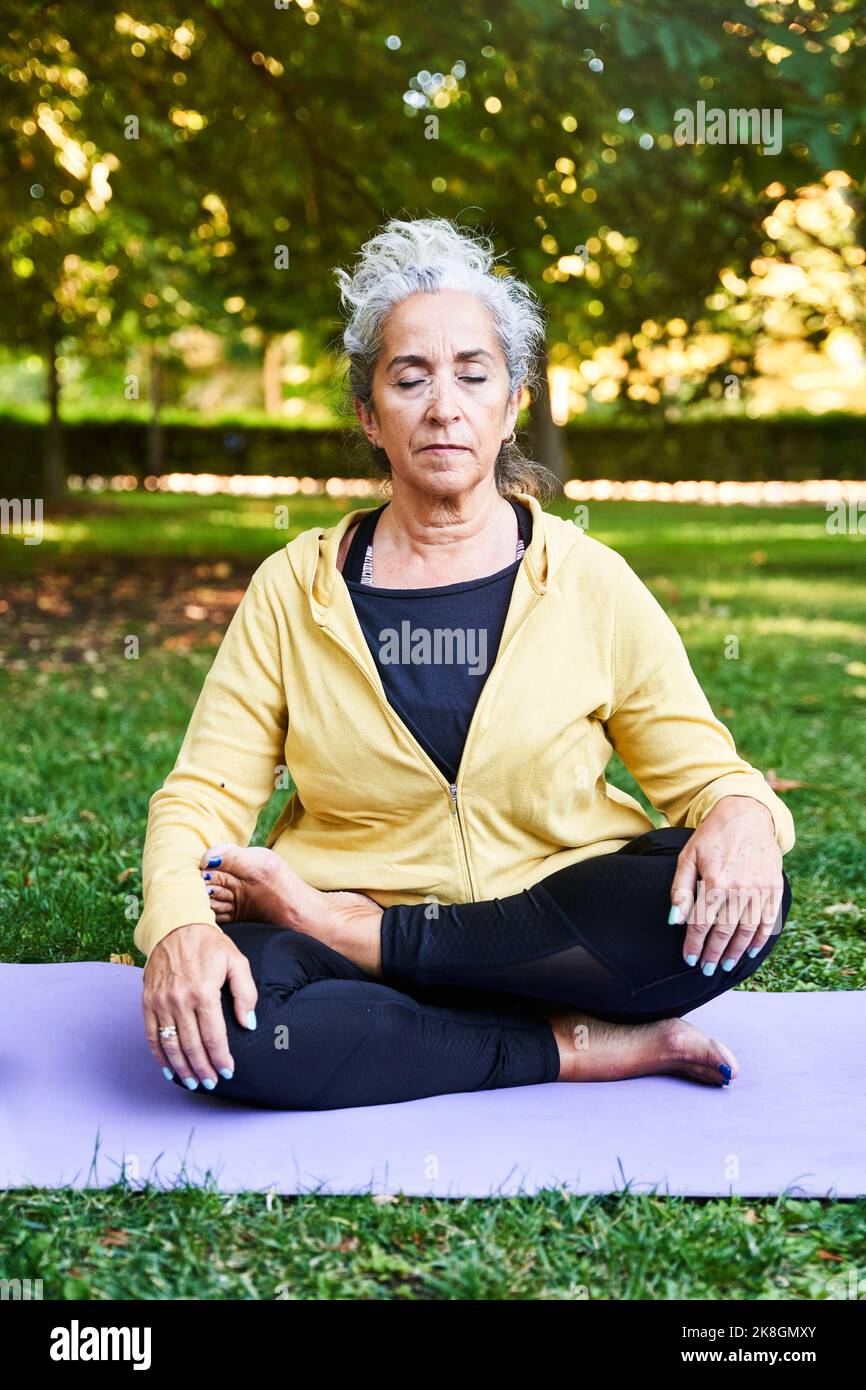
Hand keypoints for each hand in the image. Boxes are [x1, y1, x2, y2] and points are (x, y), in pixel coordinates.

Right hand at [142, 923, 257, 1088]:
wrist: (176, 926)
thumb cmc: (210, 945)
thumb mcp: (237, 962)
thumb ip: (245, 993)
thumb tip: (248, 1024)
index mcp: (204, 992)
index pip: (213, 1036)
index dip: (220, 1058)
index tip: (227, 1072)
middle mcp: (180, 1000)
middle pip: (192, 1045)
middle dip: (203, 1068)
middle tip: (211, 1083)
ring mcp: (161, 1002)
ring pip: (170, 1045)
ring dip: (182, 1067)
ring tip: (192, 1082)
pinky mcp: (147, 1001)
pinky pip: (151, 1034)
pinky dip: (159, 1055)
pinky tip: (169, 1068)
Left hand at [668, 797, 784, 974]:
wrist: (746, 815)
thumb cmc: (712, 836)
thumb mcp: (688, 857)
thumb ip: (680, 889)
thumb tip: (674, 920)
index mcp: (715, 882)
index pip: (702, 924)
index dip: (694, 944)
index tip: (689, 959)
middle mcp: (740, 889)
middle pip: (724, 932)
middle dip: (713, 953)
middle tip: (706, 969)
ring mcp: (760, 889)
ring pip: (747, 931)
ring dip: (736, 951)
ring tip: (725, 964)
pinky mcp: (774, 888)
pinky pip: (768, 921)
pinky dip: (760, 939)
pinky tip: (750, 951)